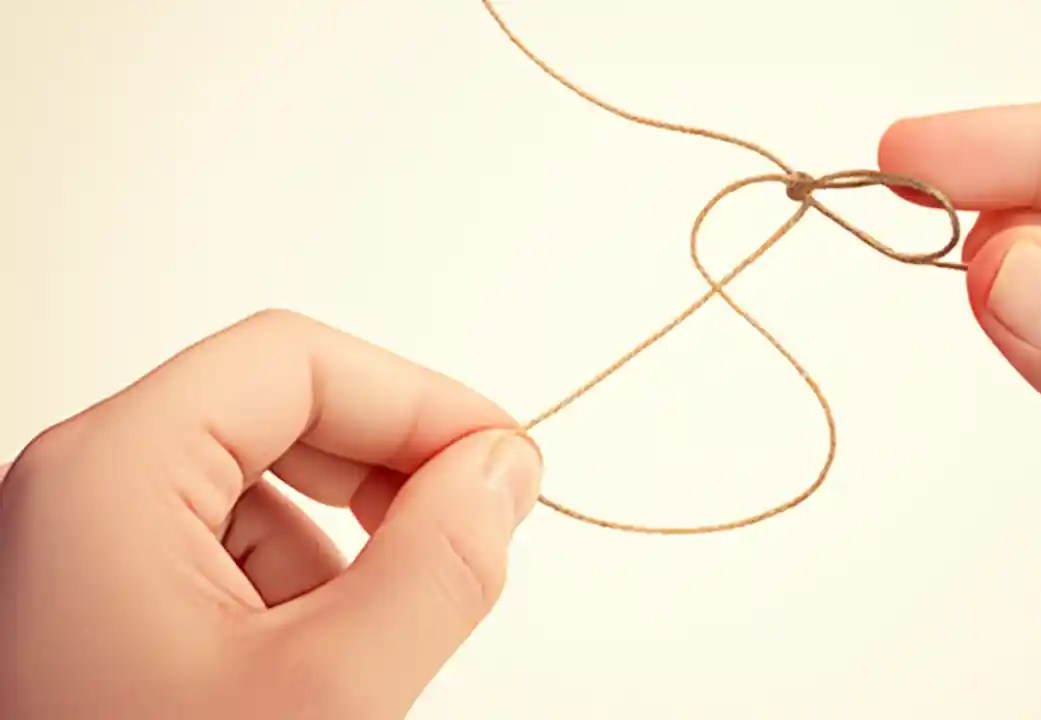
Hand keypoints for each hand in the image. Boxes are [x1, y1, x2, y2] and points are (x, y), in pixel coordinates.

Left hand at [0, 310, 542, 718]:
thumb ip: (438, 563)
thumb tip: (500, 471)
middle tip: (470, 536)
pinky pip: (232, 560)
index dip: (419, 400)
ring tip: (360, 660)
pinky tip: (303, 683)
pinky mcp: (105, 611)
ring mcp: (85, 555)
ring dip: (347, 554)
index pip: (295, 363)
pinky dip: (301, 600)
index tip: (506, 465)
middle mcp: (81, 495)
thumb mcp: (329, 696)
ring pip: (262, 496)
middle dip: (388, 473)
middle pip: (276, 414)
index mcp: (109, 475)